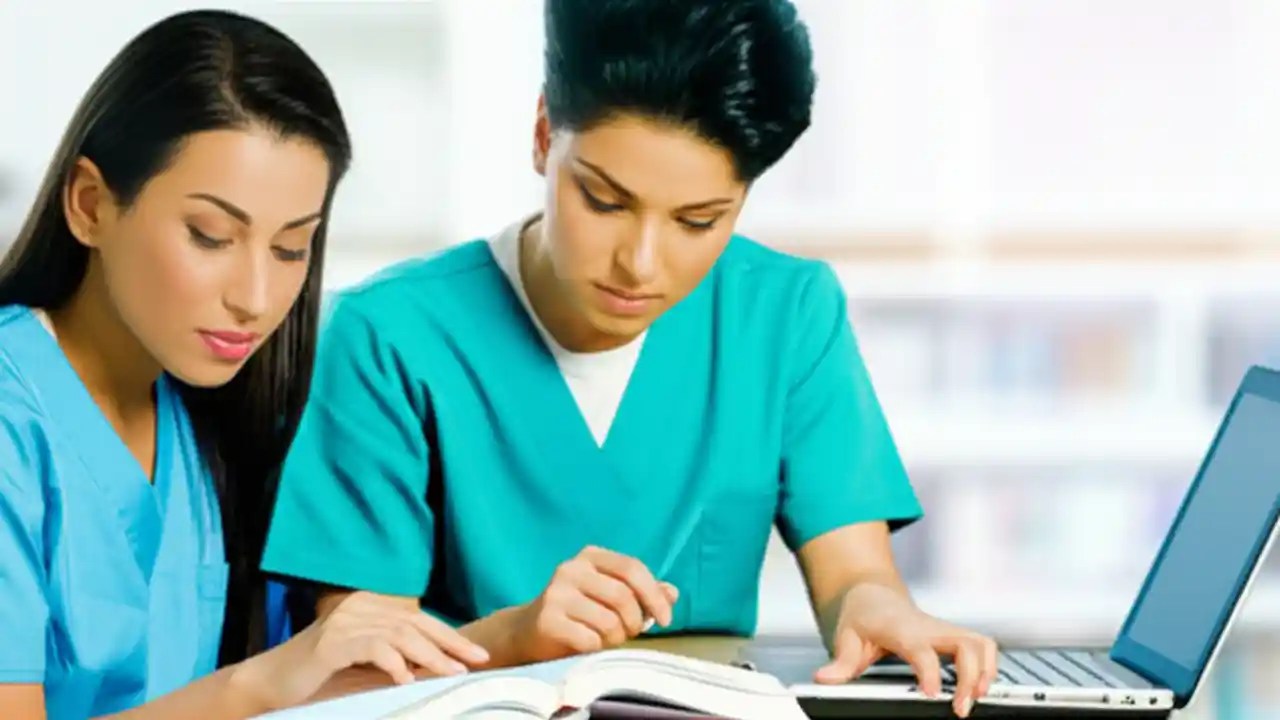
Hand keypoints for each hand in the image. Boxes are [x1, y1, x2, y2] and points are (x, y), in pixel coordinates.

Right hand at [237, 591, 490, 710]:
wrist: (271, 683)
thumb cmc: (321, 676)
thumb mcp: (367, 664)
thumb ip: (397, 658)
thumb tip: (440, 666)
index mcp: (371, 607)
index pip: (420, 620)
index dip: (451, 637)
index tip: (478, 655)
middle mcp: (360, 607)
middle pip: (416, 624)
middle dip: (450, 644)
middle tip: (476, 661)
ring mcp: (345, 622)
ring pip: (400, 635)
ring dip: (430, 656)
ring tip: (450, 673)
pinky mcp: (332, 642)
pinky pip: (373, 648)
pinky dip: (394, 664)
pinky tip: (407, 680)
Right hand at [514, 545, 679, 662]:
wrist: (528, 632)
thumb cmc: (579, 613)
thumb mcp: (610, 597)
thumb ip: (641, 593)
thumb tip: (672, 593)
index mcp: (591, 556)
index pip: (632, 568)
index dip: (654, 595)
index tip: (665, 620)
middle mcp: (571, 569)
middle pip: (623, 596)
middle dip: (635, 622)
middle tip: (630, 633)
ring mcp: (556, 593)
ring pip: (609, 621)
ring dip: (616, 638)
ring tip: (606, 639)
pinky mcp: (547, 620)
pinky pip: (590, 640)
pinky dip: (597, 648)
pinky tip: (588, 646)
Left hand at [814, 583, 996, 718]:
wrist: (874, 595)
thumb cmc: (863, 616)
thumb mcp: (846, 637)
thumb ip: (840, 662)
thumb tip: (824, 678)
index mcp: (901, 628)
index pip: (921, 649)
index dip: (929, 672)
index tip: (932, 694)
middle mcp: (929, 628)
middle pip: (965, 645)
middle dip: (970, 677)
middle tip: (960, 707)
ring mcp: (944, 631)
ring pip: (980, 643)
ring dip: (985, 671)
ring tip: (975, 698)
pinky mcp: (954, 636)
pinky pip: (983, 646)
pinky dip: (989, 666)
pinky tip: (978, 687)